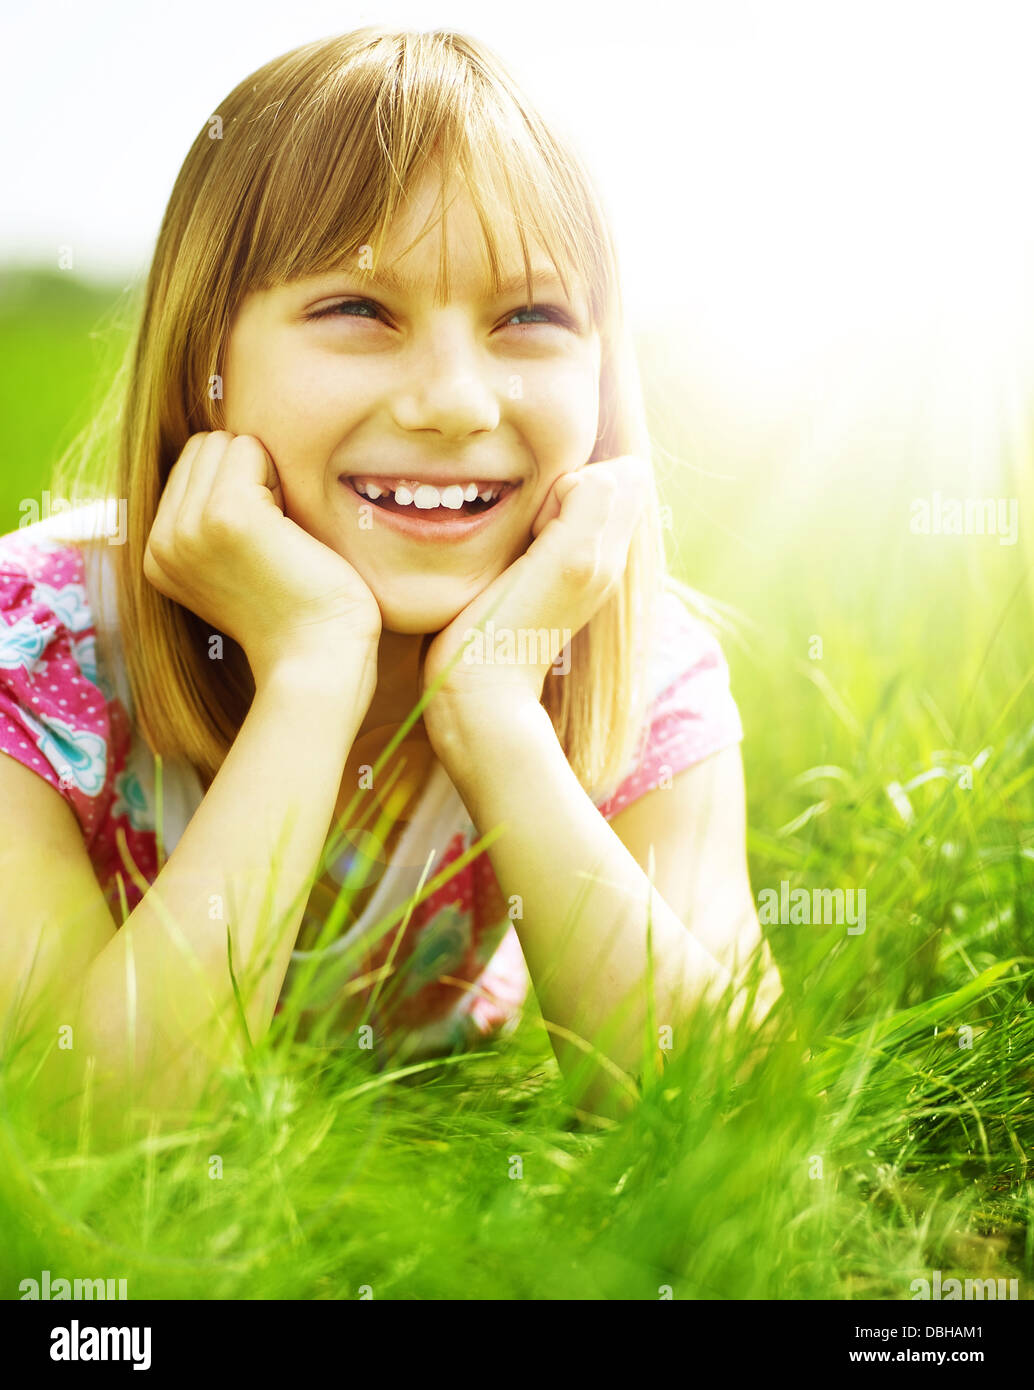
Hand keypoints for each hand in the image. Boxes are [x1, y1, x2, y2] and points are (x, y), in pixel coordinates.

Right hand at [143, 431, 382, 691]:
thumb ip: (209, 521)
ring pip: (223, 442)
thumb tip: (220, 451)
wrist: (318, 656)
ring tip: (280, 534)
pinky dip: (280, 476)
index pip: (189, 467)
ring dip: (264, 474)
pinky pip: (250, 447)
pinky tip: (289, 529)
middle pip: (202, 448)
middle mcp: (162, 541)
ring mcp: (189, 526)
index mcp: (158, 555)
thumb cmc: (297, 610)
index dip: (238, 487)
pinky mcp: (227, 514)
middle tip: (275, 536)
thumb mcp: (233, 566)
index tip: (262, 542)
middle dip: (248, 474)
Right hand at [420, 456, 652, 738]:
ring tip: (521, 551)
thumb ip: (592, 505)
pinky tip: (513, 566)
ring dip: (543, 513)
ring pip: (574, 509)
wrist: (481, 696)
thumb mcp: (565, 558)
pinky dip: (532, 535)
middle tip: (532, 532)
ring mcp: (578, 578)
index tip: (546, 516)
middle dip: (564, 491)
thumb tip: (600, 473)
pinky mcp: (549, 590)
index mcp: (609, 551)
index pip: (623, 475)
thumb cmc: (509, 630)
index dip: (580, 478)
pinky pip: (553, 534)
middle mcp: (603, 563)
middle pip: (602, 488)